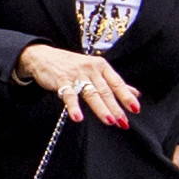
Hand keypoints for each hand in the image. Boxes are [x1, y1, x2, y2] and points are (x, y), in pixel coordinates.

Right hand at [16, 40, 140, 127]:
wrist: (43, 56)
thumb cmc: (72, 64)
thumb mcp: (95, 69)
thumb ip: (114, 82)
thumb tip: (135, 93)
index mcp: (101, 66)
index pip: (117, 83)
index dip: (126, 96)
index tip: (135, 109)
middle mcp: (91, 69)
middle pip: (105, 91)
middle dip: (115, 107)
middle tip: (123, 122)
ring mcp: (76, 74)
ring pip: (91, 93)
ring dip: (101, 108)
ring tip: (109, 121)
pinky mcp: (61, 81)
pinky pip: (69, 95)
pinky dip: (74, 107)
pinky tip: (78, 117)